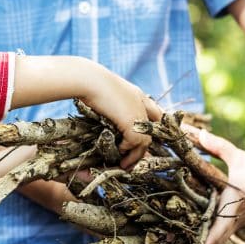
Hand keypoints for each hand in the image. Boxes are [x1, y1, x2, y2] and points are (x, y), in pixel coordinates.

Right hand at [12, 55, 162, 168]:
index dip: (153, 126)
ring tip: (125, 163)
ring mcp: (139, 114)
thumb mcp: (104, 92)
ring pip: (145, 141)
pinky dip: (127, 150)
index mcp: (137, 95)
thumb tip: (102, 110)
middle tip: (137, 157)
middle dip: (145, 146)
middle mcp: (142, 105)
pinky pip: (135, 143)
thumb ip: (111, 105)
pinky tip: (118, 152)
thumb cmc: (89, 82)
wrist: (88, 80)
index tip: (148, 138)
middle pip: (154, 130)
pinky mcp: (132, 123)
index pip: (156, 113)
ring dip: (135, 154)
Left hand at [182, 124, 244, 243]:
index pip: (223, 219)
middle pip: (221, 236)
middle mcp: (239, 212)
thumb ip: (216, 145)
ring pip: (223, 238)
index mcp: (237, 197)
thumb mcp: (236, 155)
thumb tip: (197, 132)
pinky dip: (215, 242)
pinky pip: (226, 235)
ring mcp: (241, 220)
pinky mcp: (240, 222)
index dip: (212, 235)